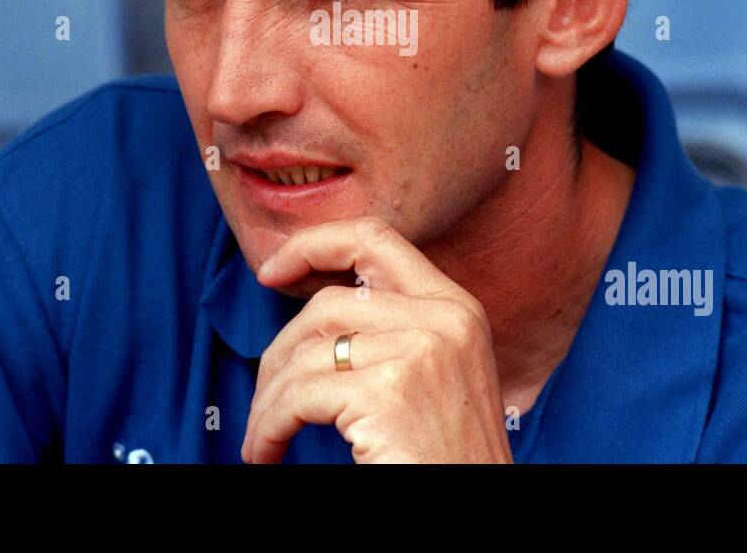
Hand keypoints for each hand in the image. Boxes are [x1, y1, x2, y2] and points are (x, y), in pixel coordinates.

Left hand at [241, 217, 512, 463]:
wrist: (482, 509)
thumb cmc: (449, 457)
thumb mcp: (438, 373)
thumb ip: (394, 330)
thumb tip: (312, 315)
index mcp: (456, 307)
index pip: (374, 238)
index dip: (312, 244)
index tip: (271, 271)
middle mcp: (443, 320)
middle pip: (326, 305)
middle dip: (280, 354)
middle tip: (265, 399)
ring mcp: (418, 352)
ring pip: (305, 355)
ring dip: (269, 402)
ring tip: (264, 438)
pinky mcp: (387, 393)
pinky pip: (297, 398)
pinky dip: (269, 427)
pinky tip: (268, 450)